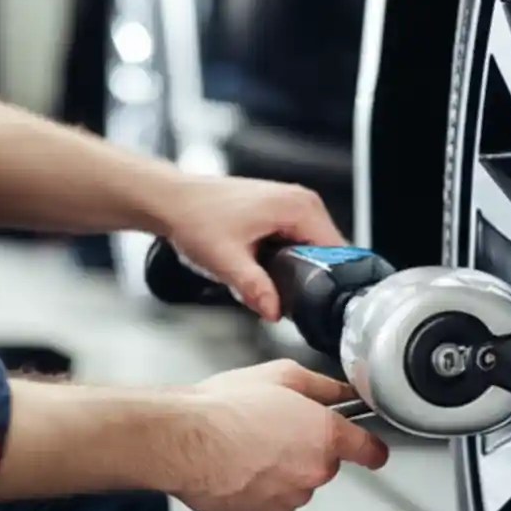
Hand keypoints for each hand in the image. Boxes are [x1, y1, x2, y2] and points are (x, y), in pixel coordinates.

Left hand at [165, 176, 346, 320]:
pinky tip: (264, 268)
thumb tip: (275, 310)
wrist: (172, 201)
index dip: (328, 280)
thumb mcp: (226, 261)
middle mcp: (300, 201)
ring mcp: (291, 204)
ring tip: (268, 280)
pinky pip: (297, 242)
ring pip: (312, 249)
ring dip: (295, 270)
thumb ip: (255, 288)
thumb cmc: (195, 217)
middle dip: (309, 277)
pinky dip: (285, 259)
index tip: (314, 301)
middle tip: (282, 295)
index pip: (337, 251)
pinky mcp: (279, 211)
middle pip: (328, 252)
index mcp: (298, 207)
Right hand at [176, 360, 388, 510]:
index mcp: (325, 435)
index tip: (371, 450)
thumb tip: (341, 393)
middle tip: (272, 431)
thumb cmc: (224, 408)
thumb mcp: (280, 376)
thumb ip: (321, 386)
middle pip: (324, 464)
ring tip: (248, 450)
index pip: (369, 449)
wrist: (186, 442)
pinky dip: (261, 492)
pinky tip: (240, 471)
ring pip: (297, 484)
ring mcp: (292, 498)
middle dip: (305, 450)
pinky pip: (274, 504)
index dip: (370, 448)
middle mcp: (315, 471)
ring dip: (281, 471)